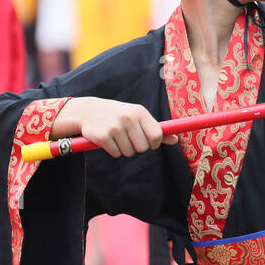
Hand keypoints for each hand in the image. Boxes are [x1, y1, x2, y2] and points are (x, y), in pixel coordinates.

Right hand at [53, 97, 178, 156]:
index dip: (154, 144)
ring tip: (117, 138)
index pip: (156, 136)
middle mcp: (128, 118)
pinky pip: (116, 153)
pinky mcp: (102, 136)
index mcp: (139, 112)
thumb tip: (176, 140)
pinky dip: (113, 151)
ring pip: (129, 152)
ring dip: (124, 150)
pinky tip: (107, 140)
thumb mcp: (137, 117)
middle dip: (137, 148)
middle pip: (143, 147)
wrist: (88, 111)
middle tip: (128, 139)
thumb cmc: (119, 115)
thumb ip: (156, 129)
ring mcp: (114, 127)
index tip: (148, 143)